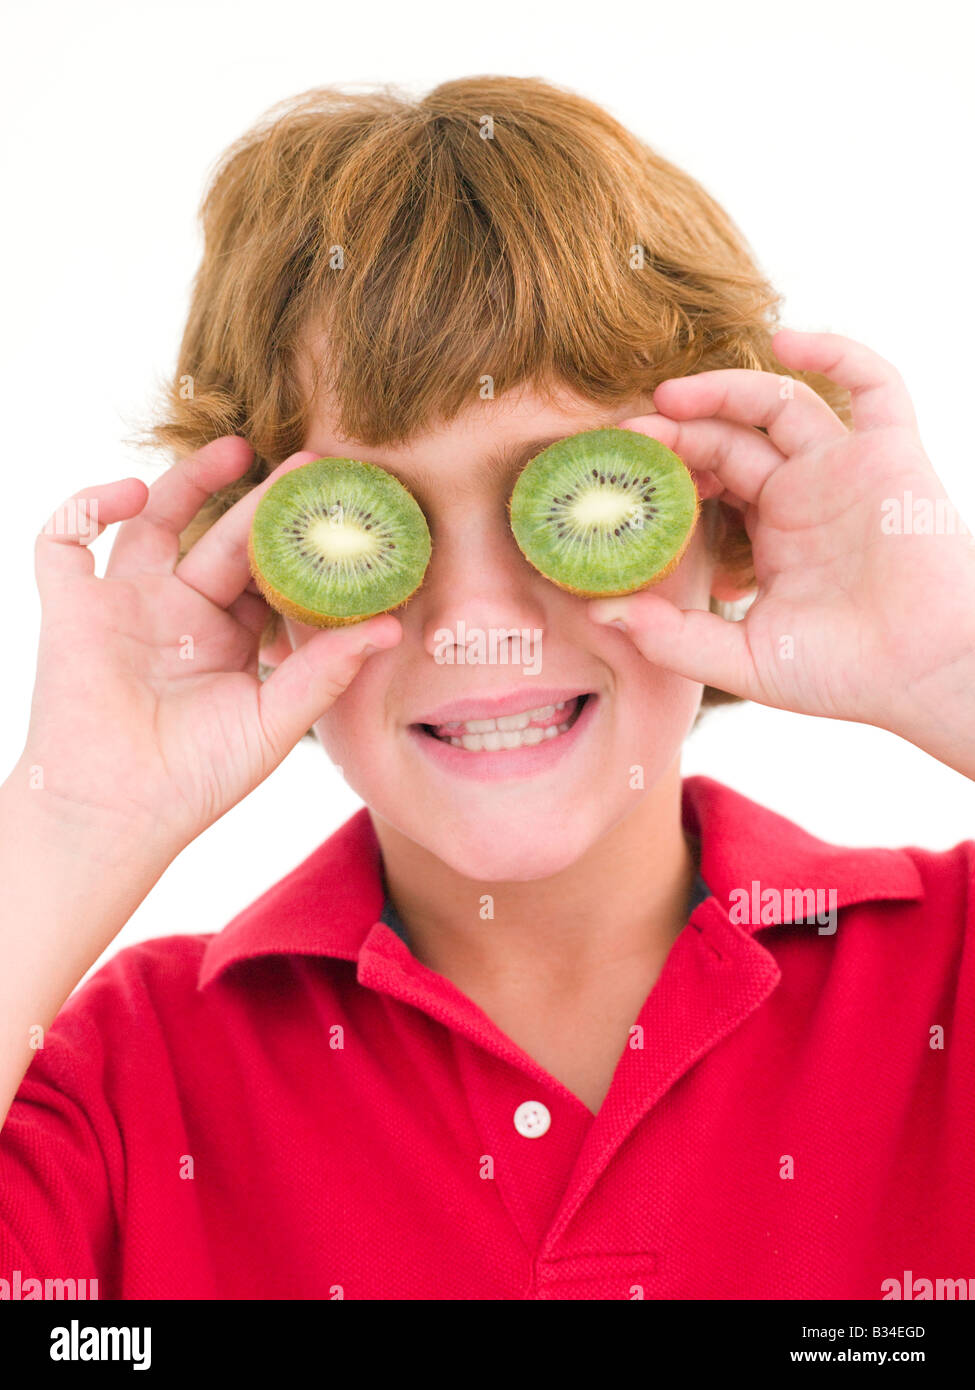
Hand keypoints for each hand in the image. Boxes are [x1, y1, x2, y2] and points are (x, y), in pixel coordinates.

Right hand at [20, 437, 400, 851]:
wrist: (117, 815)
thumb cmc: (196, 781)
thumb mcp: (273, 723)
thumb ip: (324, 672)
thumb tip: (392, 628)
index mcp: (227, 638)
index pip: (267, 573)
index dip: (300, 543)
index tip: (343, 511)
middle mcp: (178, 613)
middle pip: (221, 538)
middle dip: (263, 502)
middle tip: (309, 465)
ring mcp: (124, 605)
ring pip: (153, 521)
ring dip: (189, 481)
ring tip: (238, 451)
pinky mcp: (71, 607)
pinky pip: (64, 538)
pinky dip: (86, 505)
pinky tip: (131, 493)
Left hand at [589, 330, 974, 765]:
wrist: (923, 677)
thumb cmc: (844, 675)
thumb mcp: (743, 660)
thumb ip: (673, 638)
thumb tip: (601, 613)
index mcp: (769, 534)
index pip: (707, 479)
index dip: (665, 468)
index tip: (618, 471)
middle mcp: (802, 494)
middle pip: (732, 437)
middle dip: (680, 429)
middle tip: (629, 435)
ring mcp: (844, 469)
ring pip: (781, 403)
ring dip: (726, 389)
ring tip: (671, 396)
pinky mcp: (891, 454)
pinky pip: (874, 384)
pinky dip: (835, 353)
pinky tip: (785, 343)